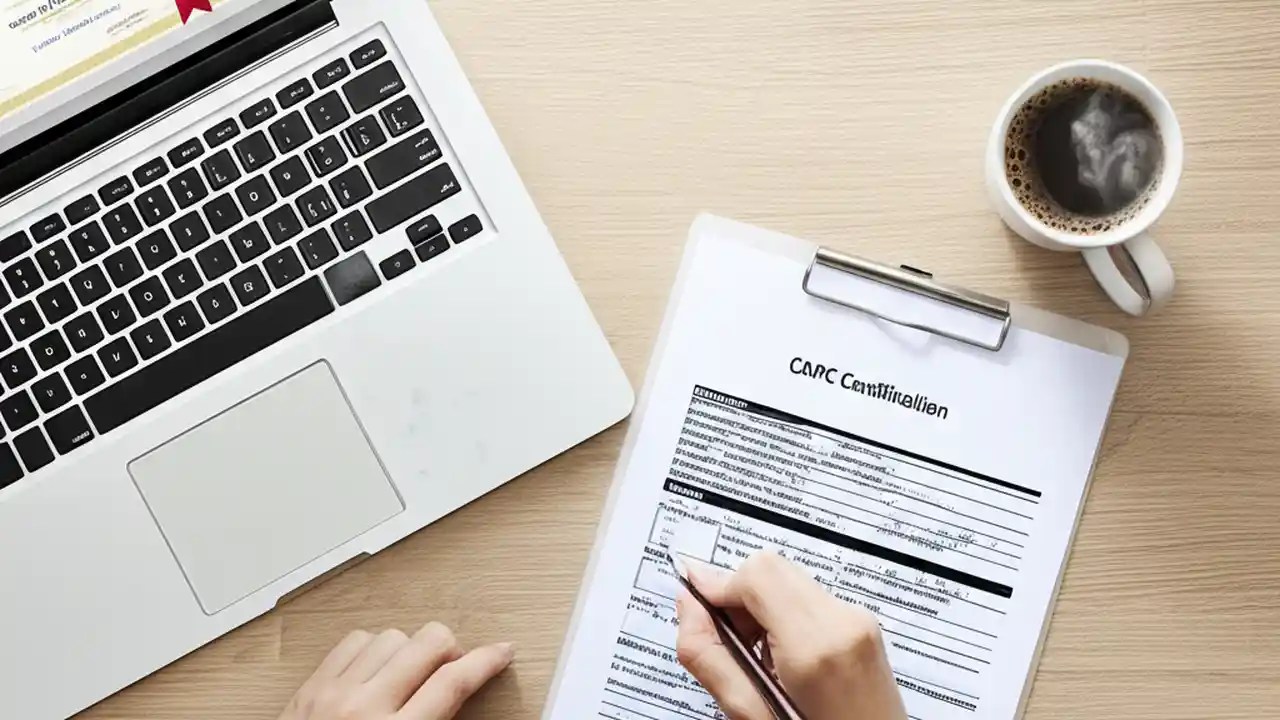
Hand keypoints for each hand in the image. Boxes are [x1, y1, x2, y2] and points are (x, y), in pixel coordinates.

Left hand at [279, 622, 512, 719]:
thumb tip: (458, 694)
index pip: (453, 683)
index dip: (485, 661)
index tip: (500, 652)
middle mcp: (365, 710)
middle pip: (428, 644)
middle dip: (450, 648)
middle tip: (451, 665)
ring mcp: (334, 693)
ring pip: (393, 636)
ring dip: (409, 649)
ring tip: (408, 672)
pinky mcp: (311, 686)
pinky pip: (354, 641)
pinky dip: (371, 647)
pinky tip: (375, 667)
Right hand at [675, 551, 906, 719]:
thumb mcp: (751, 714)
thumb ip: (709, 657)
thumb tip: (688, 605)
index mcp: (816, 645)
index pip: (756, 573)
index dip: (718, 585)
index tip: (698, 608)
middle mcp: (844, 620)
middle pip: (770, 569)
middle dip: (737, 596)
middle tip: (728, 643)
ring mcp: (859, 619)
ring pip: (787, 579)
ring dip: (758, 607)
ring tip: (756, 657)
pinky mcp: (863, 623)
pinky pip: (807, 596)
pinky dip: (781, 616)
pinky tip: (780, 657)